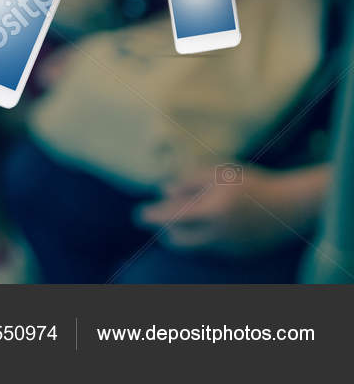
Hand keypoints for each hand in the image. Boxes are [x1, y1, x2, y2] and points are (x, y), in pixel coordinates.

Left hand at [136, 166, 317, 254]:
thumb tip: (164, 190)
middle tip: (155, 219)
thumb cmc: (253, 184)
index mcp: (213, 211)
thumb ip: (190, 181)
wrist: (290, 207)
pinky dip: (198, 241)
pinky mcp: (238, 256)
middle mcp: (219, 235)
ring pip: (193, 248)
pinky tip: (196, 229)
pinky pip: (209, 251)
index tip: (139, 213)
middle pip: (179, 240)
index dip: (153, 216)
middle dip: (165, 231)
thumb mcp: (220, 173)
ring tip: (173, 224)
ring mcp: (229, 248)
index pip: (172, 218)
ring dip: (180, 237)